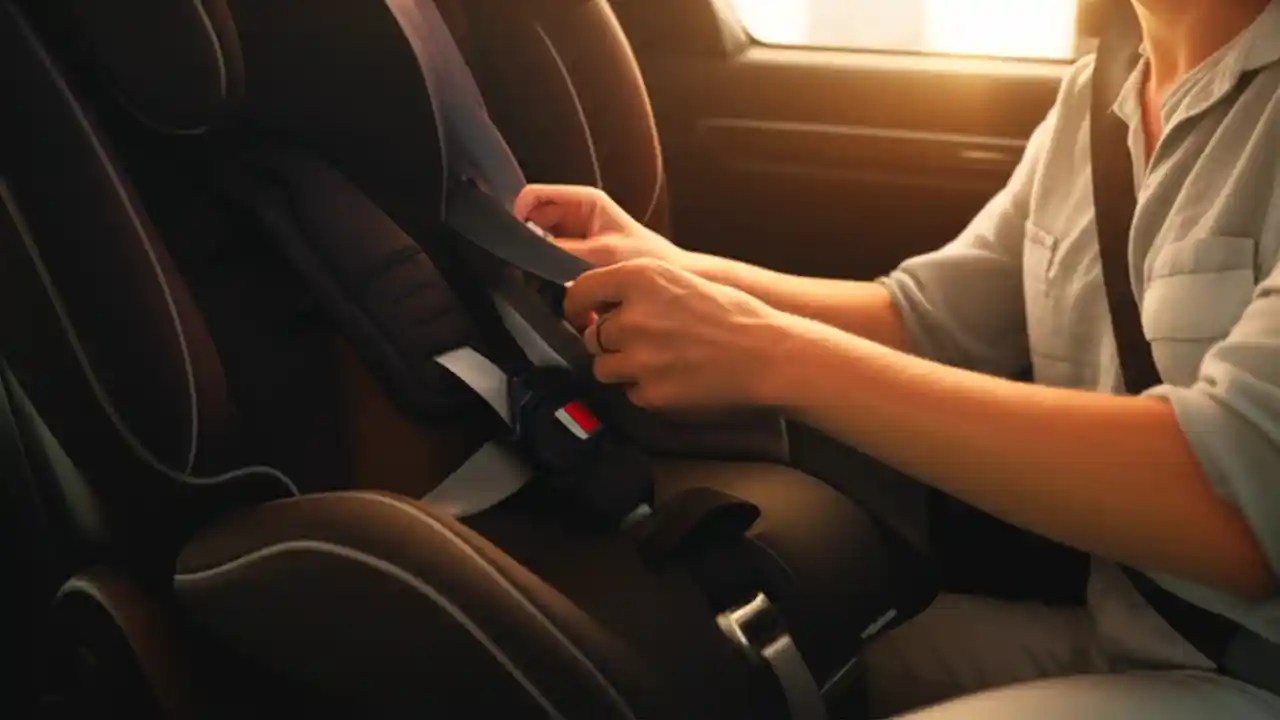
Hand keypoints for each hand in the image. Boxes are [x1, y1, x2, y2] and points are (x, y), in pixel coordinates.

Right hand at [513, 184, 688, 268]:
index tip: (514, 243)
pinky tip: (557, 290)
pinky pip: (551, 264)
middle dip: (528, 245)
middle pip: (532, 223)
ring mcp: (574, 237)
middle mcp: (575, 215)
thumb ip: (563, 251)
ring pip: (539, 246)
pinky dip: (550, 277)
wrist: (668, 282)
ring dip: (539, 264)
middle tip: (529, 269)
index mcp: (582, 201)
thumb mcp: (602, 253)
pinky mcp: (576, 260)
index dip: (517, 216)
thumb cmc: (646, 259)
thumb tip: (529, 255)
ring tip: (546, 283)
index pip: (533, 197)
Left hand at [563, 258, 792, 410]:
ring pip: (603, 368)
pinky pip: (631, 393)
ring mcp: (639, 358)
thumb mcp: (681, 280)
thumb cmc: (734, 315)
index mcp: (640, 278)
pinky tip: (676, 378)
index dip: (578, 306)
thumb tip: (601, 304)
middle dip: (609, 341)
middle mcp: (632, 317)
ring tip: (660, 361)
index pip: (580, 291)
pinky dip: (647, 389)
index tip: (581, 315)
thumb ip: (637, 288)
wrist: (769, 354)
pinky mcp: (651, 393)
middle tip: (641, 342)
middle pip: (592, 336)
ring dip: (623, 367)